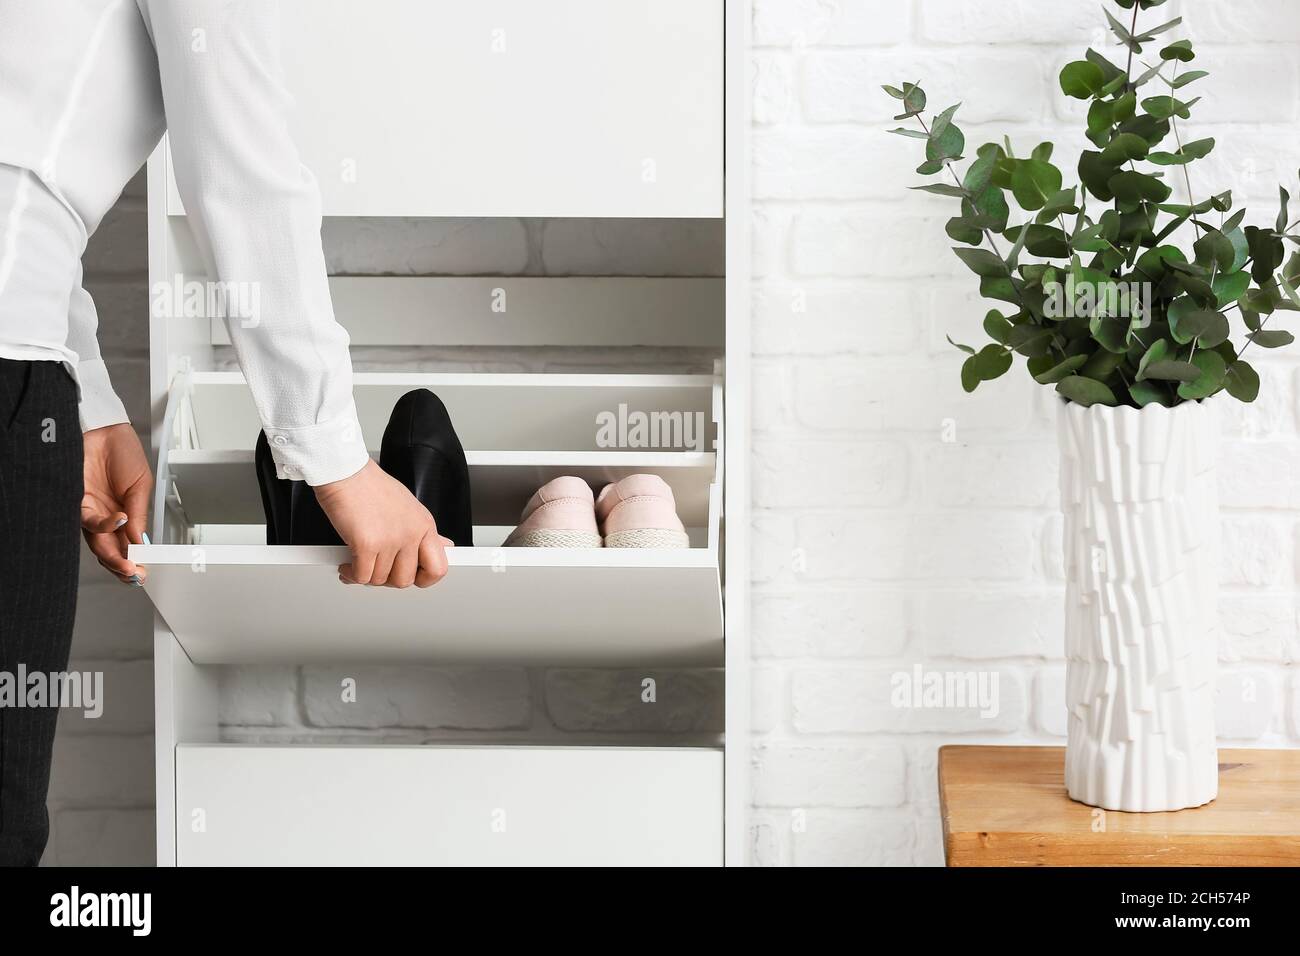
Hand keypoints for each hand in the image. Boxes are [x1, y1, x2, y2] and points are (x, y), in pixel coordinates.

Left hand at [81, 424, 152, 583]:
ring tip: (127, 562)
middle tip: (134, 574)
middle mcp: (106, 516)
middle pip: (111, 550)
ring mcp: (91, 511)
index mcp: (125, 515)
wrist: (104, 429)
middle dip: (122, 566)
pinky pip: (90, 522)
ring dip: (112, 555)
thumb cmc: (123, 452)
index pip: (128, 545)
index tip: (144, 572)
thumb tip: (141, 542)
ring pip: (98, 542)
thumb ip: (139, 516)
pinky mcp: (76, 502)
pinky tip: (121, 521)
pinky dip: (106, 525)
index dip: (135, 560)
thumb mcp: (141, 486)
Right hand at [313, 459, 450, 587]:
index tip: (413, 579)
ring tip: (357, 563)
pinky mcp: (367, 544)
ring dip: (366, 575)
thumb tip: (443, 546)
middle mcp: (410, 534)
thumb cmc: (370, 486)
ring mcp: (390, 540)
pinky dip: (352, 575)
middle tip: (376, 570)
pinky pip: (362, 576)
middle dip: (387, 579)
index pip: (438, 568)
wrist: (346, 472)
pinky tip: (347, 565)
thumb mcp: (408, 506)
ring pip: (380, 579)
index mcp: (424, 525)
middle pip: (405, 580)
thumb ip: (422, 531)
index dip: (425, 580)